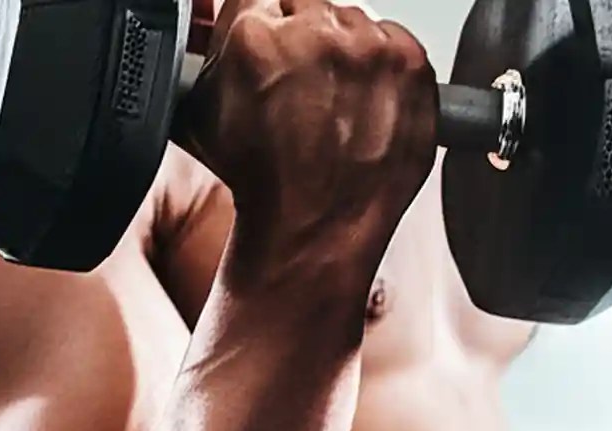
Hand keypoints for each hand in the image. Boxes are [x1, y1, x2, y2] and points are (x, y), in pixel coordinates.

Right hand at [175, 0, 438, 288]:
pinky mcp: (410, 64)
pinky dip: (383, 68)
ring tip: (334, 104)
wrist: (315, 228)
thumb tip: (207, 20)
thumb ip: (209, 52)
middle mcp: (315, 31)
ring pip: (353, 23)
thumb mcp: (202, 110)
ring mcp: (368, 47)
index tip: (270, 50)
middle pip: (307, 5)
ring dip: (344, 54)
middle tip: (301, 86)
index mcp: (256, 33)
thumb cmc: (262, 181)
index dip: (263, 28)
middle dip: (302, 40)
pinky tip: (363, 107)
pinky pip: (394, 43)